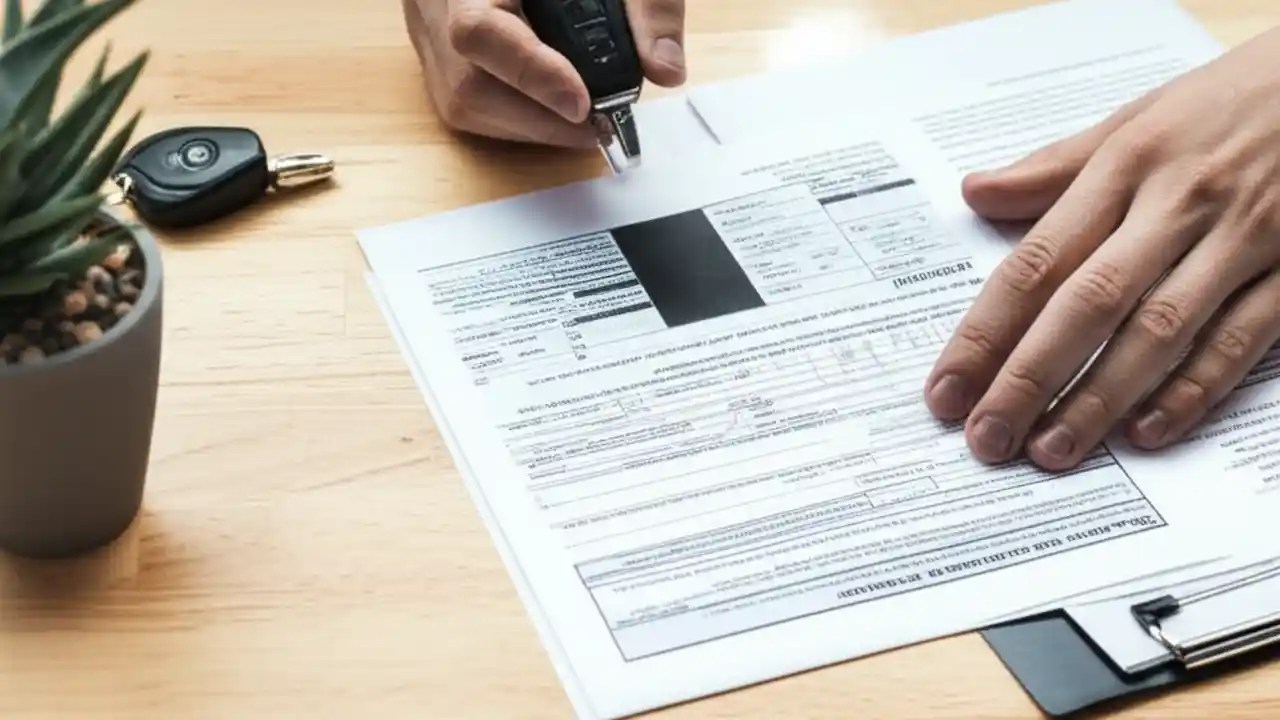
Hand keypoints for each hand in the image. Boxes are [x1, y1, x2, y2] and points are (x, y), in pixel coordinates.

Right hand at [401, 0, 686, 147]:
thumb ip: (649, 7)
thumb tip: (667, 69)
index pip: (480, 31)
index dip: (531, 73)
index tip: (581, 103)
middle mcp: (438, 6)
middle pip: (471, 84)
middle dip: (543, 117)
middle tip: (602, 126)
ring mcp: (429, 35)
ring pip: (465, 106)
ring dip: (533, 127)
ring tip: (587, 124)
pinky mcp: (436, 59)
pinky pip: (467, 107)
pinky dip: (517, 121)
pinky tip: (557, 114)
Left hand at [924, 25, 1279, 470]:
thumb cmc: (1229, 103)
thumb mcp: (1137, 120)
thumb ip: (1055, 166)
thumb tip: (976, 192)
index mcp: (1125, 168)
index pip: (1037, 263)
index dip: (984, 333)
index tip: (946, 389)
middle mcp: (1177, 206)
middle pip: (1087, 304)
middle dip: (1028, 378)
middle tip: (987, 437)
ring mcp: (1242, 240)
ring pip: (1159, 331)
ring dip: (1100, 398)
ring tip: (1051, 450)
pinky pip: (1240, 341)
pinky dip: (1193, 390)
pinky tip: (1147, 433)